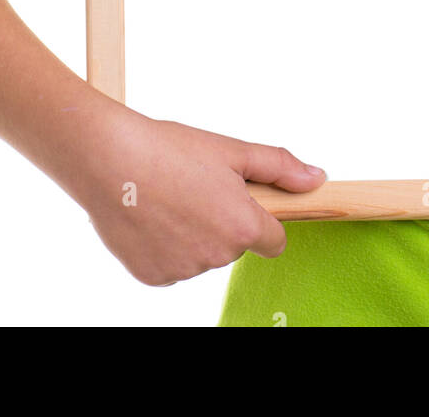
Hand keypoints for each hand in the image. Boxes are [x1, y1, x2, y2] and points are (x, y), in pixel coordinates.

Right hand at [79, 111, 327, 286]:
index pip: (274, 241)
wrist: (110, 160)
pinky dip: (166, 246)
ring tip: (169, 197)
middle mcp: (216, 255)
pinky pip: (172, 265)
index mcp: (242, 225)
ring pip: (202, 255)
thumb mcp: (232, 151)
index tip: (243, 202)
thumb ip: (280, 168)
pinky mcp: (153, 277)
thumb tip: (318, 179)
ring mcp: (183, 270)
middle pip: (235, 245)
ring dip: (193, 234)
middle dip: (223, 221)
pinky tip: (152, 217)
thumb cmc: (170, 150)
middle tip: (196, 186)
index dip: (262, 220)